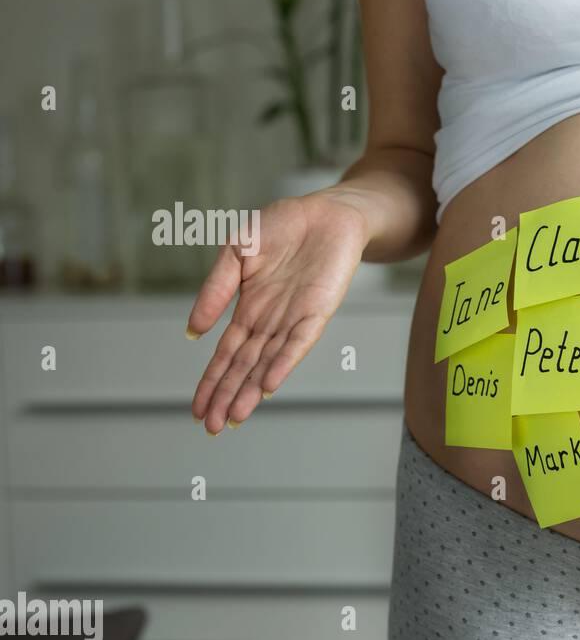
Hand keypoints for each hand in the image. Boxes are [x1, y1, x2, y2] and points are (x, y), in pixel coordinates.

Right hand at [187, 193, 367, 433]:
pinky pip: (299, 341)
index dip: (212, 382)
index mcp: (248, 309)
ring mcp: (294, 318)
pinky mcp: (318, 310)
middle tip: (212, 428)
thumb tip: (193, 331)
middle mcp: (270, 321)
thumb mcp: (236, 253)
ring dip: (251, 390)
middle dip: (227, 397)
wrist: (326, 211)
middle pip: (244, 366)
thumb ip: (216, 290)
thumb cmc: (283, 228)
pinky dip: (284, 363)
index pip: (226, 354)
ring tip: (235, 417)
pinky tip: (270, 385)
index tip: (198, 410)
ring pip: (268, 362)